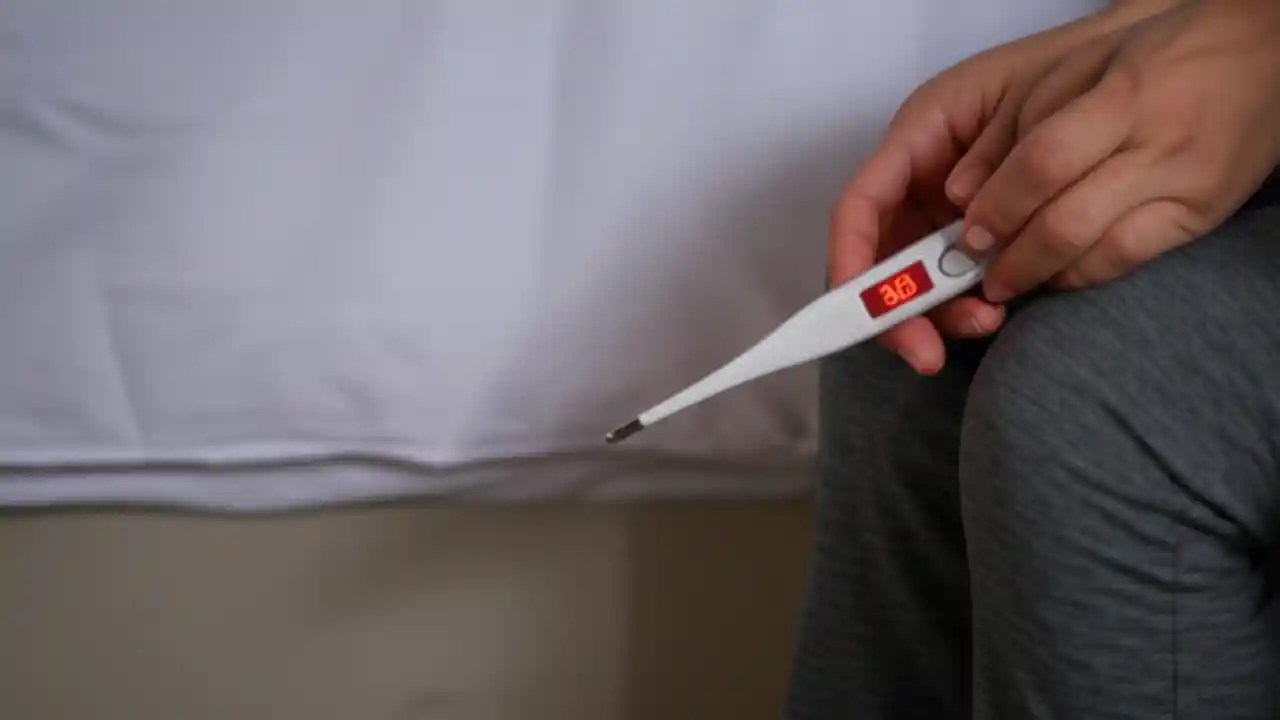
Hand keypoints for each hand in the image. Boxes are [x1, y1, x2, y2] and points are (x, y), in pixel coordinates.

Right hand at [830, 0, 1182, 373]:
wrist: (1120, 85)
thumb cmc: (1066, 79)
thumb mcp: (1022, 106)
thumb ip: (994, 160)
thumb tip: (969, 229)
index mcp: (916, 142)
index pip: (859, 207)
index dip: (850, 260)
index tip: (861, 313)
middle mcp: (921, 185)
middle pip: (880, 258)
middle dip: (895, 311)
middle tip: (926, 353)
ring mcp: (947, 218)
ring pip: (916, 282)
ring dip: (938, 314)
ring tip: (985, 323)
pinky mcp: (980, 246)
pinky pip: (957, 286)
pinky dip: (967, 308)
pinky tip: (994, 314)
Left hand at [958, 0, 1279, 303]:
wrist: (1269, 53)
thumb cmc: (1164, 55)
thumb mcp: (1086, 65)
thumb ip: (1021, 122)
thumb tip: (961, 188)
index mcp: (1123, 97)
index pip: (1045, 161)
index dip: (998, 204)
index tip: (967, 230)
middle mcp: (1158, 147)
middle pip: (1066, 220)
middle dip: (1010, 255)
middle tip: (975, 268)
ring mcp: (1185, 188)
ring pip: (1098, 251)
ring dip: (1040, 274)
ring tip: (1005, 280)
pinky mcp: (1202, 217)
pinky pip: (1129, 260)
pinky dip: (1081, 274)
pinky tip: (1053, 273)